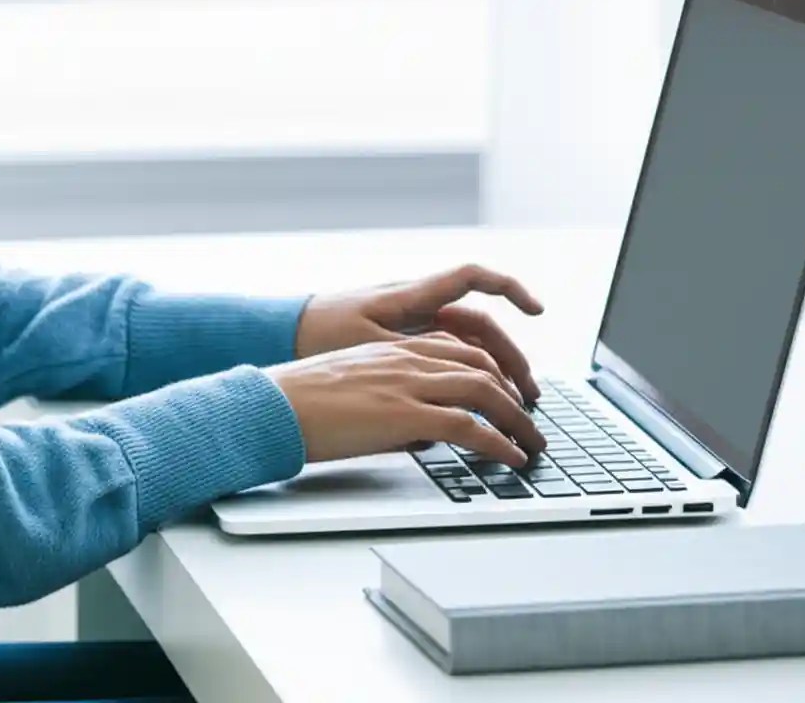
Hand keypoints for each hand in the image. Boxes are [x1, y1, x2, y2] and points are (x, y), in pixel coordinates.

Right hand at [268, 333, 545, 467]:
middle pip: (484, 366)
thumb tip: (423, 430)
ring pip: (486, 392)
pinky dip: (500, 443)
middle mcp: (408, 358)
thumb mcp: (355, 385)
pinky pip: (470, 426)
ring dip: (518, 421)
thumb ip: (394, 395)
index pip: (462, 349)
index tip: (510, 394)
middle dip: (516, 395)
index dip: (495, 372)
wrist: (271, 406)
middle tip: (531, 421)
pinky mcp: (405, 414)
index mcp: (395, 347)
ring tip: (533, 444)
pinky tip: (512, 457)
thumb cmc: (300, 402)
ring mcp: (409, 383)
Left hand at [295, 264, 544, 401]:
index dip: (509, 289)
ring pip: (469, 349)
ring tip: (513, 409)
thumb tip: (447, 390)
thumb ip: (406, 360)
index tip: (537, 311)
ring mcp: (413, 329)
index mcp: (412, 297)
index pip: (472, 280)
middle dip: (513, 361)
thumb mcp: (363, 347)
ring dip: (495, 376)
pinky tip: (475, 412)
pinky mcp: (404, 349)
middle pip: (482, 330)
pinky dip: (467, 381)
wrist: (280, 333)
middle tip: (531, 397)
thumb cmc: (316, 334)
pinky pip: (448, 362)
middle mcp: (419, 308)